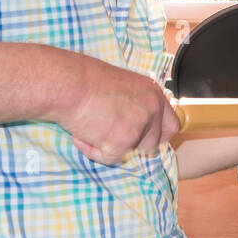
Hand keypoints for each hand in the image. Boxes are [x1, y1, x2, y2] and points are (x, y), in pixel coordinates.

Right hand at [46, 52, 180, 164]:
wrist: (66, 83)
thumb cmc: (83, 80)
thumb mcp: (121, 86)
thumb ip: (134, 104)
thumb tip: (133, 123)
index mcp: (153, 93)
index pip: (172, 124)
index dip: (156, 135)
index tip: (142, 139)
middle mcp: (152, 108)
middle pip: (153, 143)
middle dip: (132, 145)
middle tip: (109, 136)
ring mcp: (140, 125)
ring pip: (131, 152)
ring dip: (110, 146)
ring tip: (90, 127)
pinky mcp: (123, 141)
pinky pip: (109, 158)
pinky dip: (92, 150)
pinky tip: (81, 132)